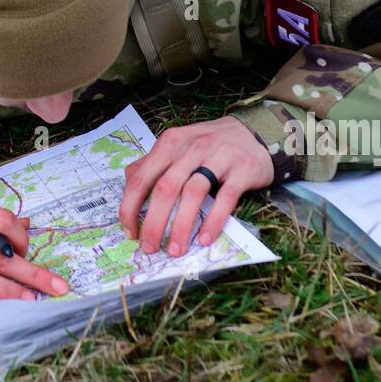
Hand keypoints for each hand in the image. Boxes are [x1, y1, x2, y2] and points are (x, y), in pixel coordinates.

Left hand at [118, 116, 273, 255]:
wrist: (252, 132)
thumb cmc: (207, 145)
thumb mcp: (177, 147)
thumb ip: (154, 164)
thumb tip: (128, 187)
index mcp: (170, 143)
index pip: (141, 177)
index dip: (130, 207)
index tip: (131, 232)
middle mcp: (191, 148)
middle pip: (165, 188)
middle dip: (154, 222)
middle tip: (150, 247)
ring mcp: (218, 157)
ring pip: (193, 193)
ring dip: (181, 225)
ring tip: (175, 249)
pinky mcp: (242, 170)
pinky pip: (225, 198)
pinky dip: (213, 220)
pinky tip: (204, 238)